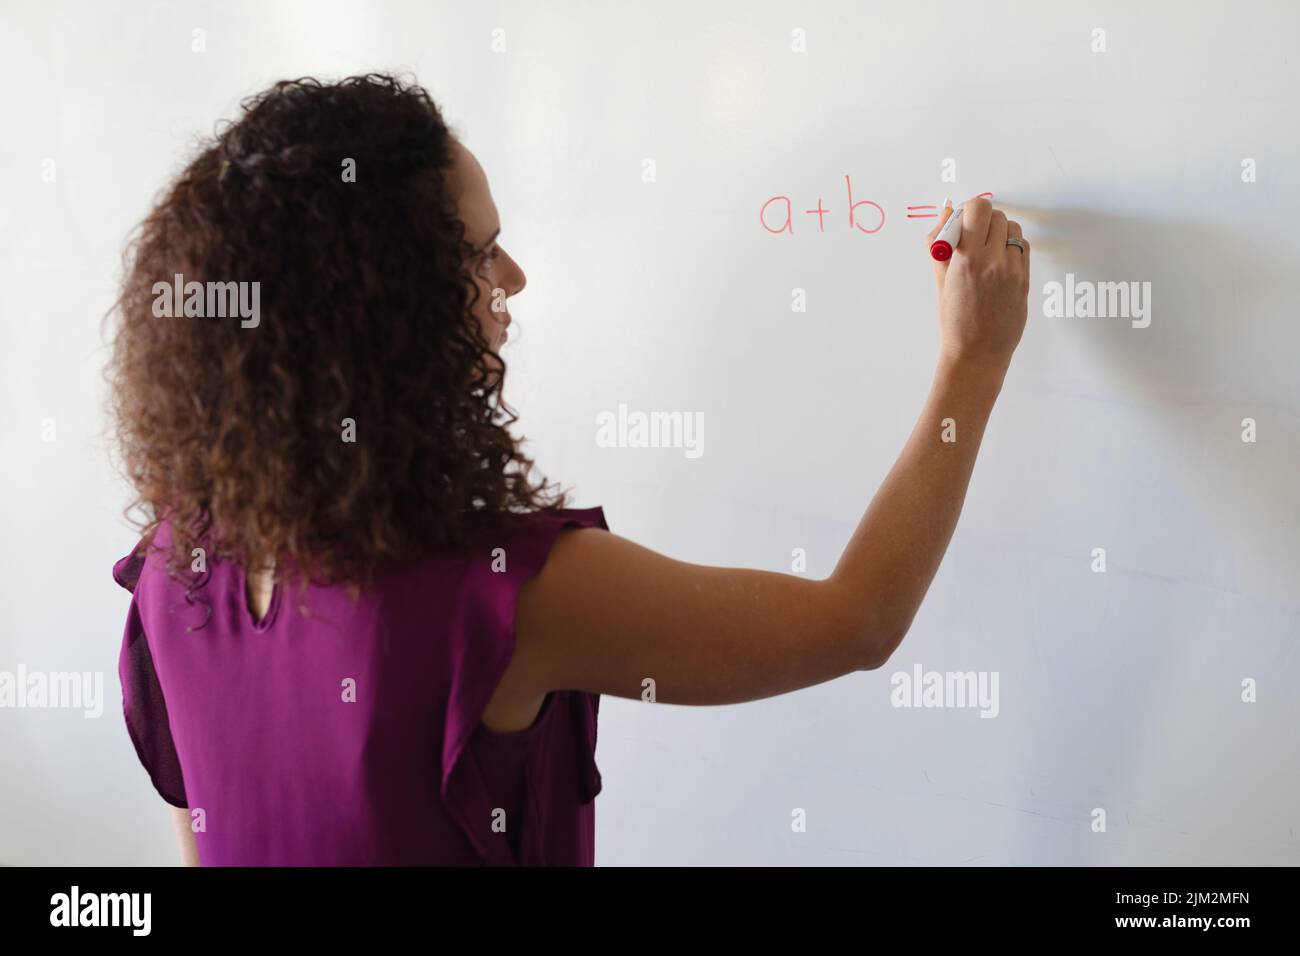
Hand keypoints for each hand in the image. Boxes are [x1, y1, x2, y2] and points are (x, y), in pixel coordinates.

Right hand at [926, 197, 1029, 375]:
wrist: (976, 353)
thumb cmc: (954, 320)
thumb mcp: (940, 280)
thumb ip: (941, 243)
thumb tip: (946, 211)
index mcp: (966, 259)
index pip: (978, 208)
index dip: (969, 210)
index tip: (963, 222)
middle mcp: (992, 261)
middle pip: (997, 215)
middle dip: (983, 221)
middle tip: (973, 238)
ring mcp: (1012, 270)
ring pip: (1012, 228)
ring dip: (999, 233)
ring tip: (987, 252)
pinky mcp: (1025, 279)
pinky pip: (1022, 248)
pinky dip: (1011, 248)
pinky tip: (999, 264)